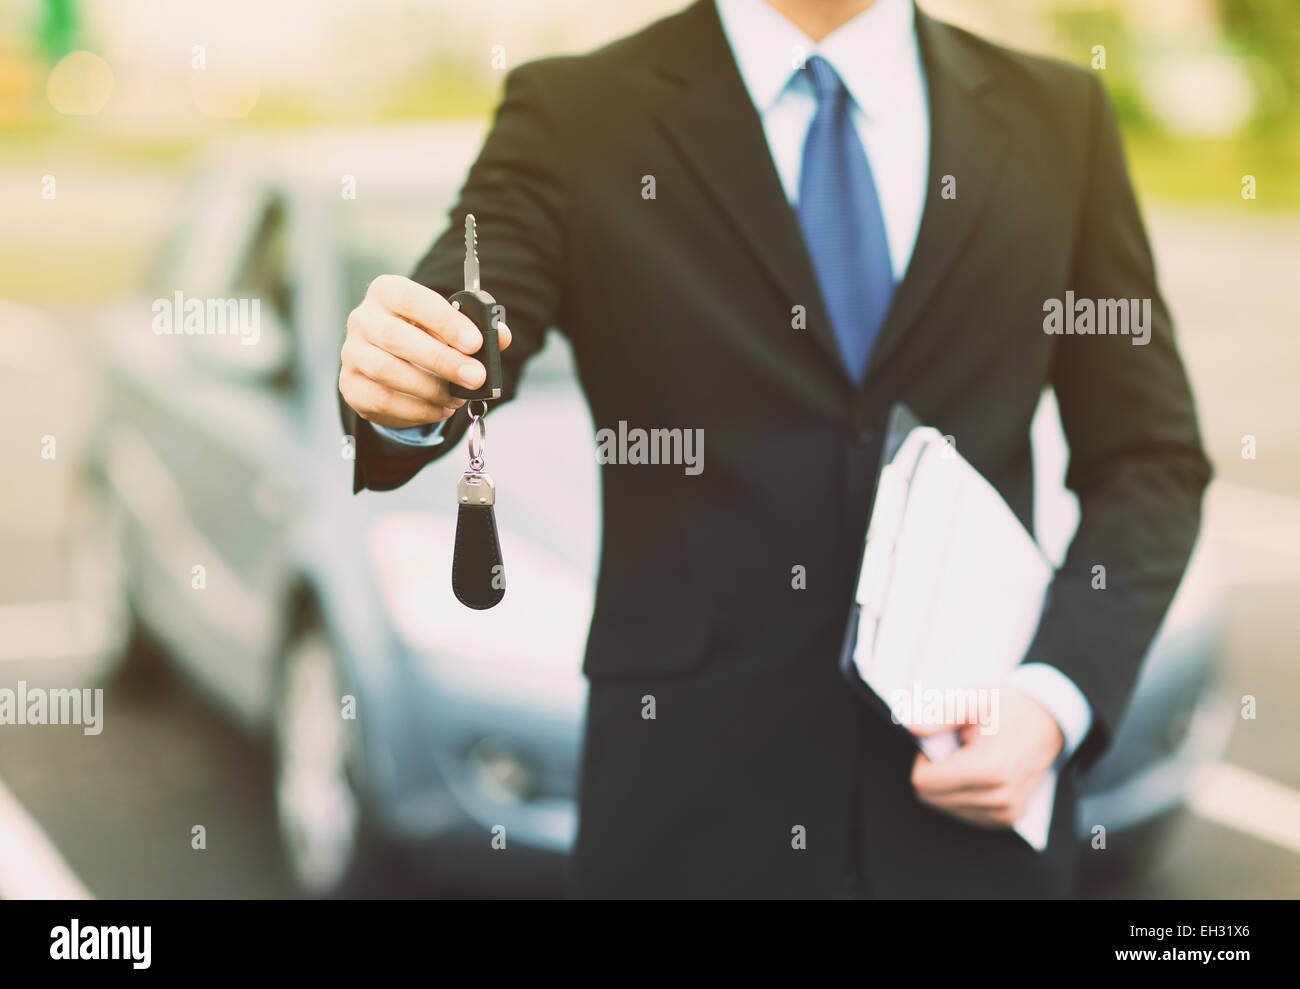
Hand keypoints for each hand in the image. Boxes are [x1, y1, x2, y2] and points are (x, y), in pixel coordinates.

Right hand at [339, 274, 512, 429]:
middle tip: (475, 377)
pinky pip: (383, 400)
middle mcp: (363, 319)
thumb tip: (501, 336)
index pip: (413, 300)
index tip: (475, 342)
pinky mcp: (351, 385)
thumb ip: (476, 327)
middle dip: (442, 360)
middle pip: (397, 338)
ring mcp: (352, 353)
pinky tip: (440, 409)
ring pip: (387, 371)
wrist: (389, 361)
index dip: (445, 321)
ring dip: (430, 389)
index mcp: (387, 292)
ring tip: (457, 397)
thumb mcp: (448, 326)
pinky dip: (417, 409)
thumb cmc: (423, 336)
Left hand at [908, 687, 1063, 829]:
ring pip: (944, 807)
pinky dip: (960, 794)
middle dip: (934, 771)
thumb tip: (909, 727)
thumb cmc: (1007, 709)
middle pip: (931, 797)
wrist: (1047, 724)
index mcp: (989, 768)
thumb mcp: (972, 699)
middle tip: (955, 748)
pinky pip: (963, 813)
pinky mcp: (1007, 820)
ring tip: (970, 758)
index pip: (924, 782)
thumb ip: (938, 714)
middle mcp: (998, 798)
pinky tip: (978, 773)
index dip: (923, 758)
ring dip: (947, 783)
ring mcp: (1004, 813)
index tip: (941, 742)